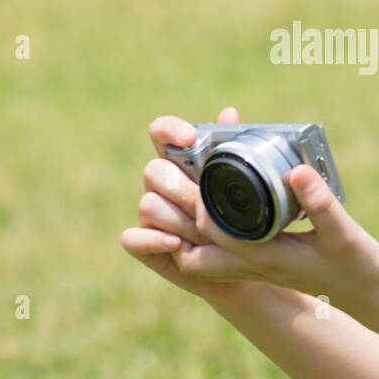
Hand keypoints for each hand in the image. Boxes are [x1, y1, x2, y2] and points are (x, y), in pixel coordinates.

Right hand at [121, 107, 270, 306]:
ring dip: (178, 221)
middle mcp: (162, 186)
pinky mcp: (145, 245)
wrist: (244, 265)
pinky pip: (131, 239)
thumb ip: (235, 150)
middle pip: (153, 171)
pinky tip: (177, 245)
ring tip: (207, 237)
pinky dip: (152, 240)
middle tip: (207, 206)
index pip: (161, 133)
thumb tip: (228, 112)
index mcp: (182, 163)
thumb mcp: (247, 185)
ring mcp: (151, 216)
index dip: (169, 130)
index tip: (190, 138)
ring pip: (147, 204)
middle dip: (181, 189)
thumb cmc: (245, 219)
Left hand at [171, 123, 378, 319]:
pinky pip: (222, 254)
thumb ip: (320, 203)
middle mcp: (254, 266)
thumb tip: (294, 170)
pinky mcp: (264, 264)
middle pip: (193, 255)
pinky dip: (214, 233)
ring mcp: (257, 269)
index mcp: (266, 257)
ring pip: (203, 259)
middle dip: (182, 222)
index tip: (208, 167)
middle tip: (192, 182)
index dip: (201, 201)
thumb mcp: (344, 233)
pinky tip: (226, 205)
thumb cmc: (359, 266)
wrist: (370, 296)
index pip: (212, 232)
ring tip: (201, 194)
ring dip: (194, 232)